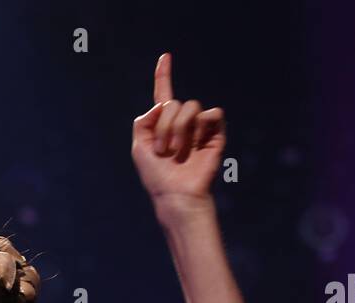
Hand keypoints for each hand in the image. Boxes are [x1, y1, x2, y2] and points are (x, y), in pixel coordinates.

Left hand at [131, 53, 225, 209]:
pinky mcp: (215, 135)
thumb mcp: (138, 146)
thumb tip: (164, 103)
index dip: (164, 75)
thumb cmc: (157, 176)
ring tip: (177, 151)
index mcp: (163, 125)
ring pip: (191, 106)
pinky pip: (213, 113)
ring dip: (179, 128)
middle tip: (163, 150)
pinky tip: (196, 144)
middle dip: (164, 125)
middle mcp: (182, 124)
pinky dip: (201, 126)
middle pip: (174, 102)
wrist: (177, 194)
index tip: (165, 57)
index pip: (164, 94)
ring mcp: (199, 128)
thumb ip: (144, 120)